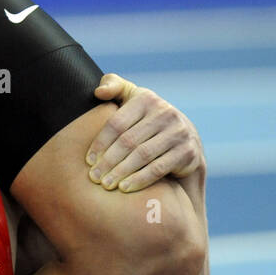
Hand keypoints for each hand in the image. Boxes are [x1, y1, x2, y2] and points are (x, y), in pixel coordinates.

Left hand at [85, 73, 203, 192]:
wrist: (183, 136)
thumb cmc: (146, 116)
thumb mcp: (131, 96)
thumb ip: (113, 86)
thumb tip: (98, 93)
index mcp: (146, 99)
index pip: (117, 123)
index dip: (100, 142)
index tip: (88, 161)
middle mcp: (164, 113)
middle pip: (128, 141)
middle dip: (108, 161)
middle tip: (94, 177)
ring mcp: (178, 132)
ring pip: (142, 155)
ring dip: (122, 172)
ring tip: (107, 184)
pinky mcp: (187, 152)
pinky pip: (158, 168)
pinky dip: (140, 179)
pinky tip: (125, 188)